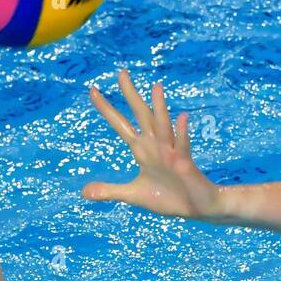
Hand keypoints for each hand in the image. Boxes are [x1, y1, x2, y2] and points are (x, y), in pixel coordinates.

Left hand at [83, 70, 219, 219]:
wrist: (197, 207)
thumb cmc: (169, 198)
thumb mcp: (133, 195)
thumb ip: (110, 191)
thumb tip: (83, 192)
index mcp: (142, 150)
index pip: (121, 125)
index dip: (106, 109)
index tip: (93, 90)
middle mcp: (155, 146)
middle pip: (141, 115)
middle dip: (131, 95)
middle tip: (121, 72)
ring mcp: (171, 153)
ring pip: (163, 126)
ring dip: (160, 107)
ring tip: (156, 86)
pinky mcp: (185, 164)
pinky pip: (183, 146)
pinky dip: (182, 132)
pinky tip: (182, 118)